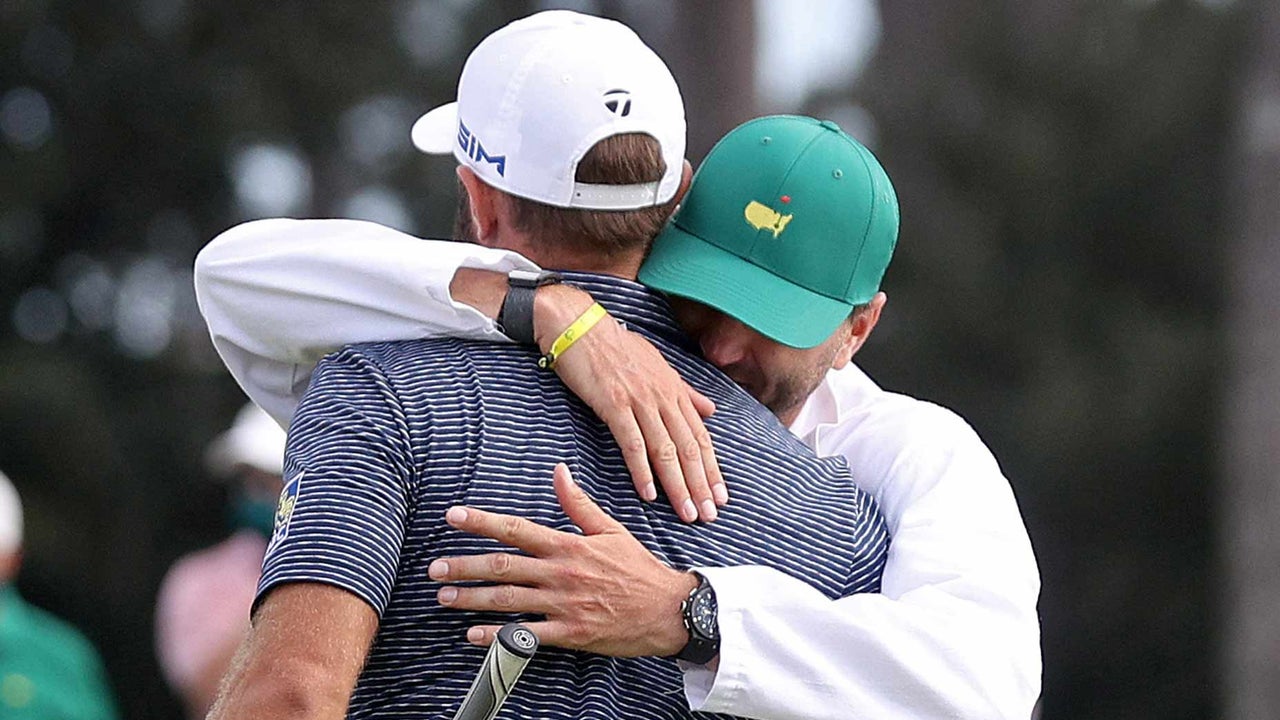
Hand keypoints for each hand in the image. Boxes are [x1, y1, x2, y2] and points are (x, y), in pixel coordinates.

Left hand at [429, 464, 698, 656]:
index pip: (517, 529)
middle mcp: (561, 573)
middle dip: (464, 565)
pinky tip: (473, 636)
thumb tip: (559, 471)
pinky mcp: (570, 634)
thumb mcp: (611, 530)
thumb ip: (578, 504)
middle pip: (503, 567)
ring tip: (444, 596)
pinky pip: (526, 636)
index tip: (453, 517)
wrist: (668, 610)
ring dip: (471, 599)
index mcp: (568, 545)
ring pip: (508, 600)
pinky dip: (497, 637)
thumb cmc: (639, 569)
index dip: (482, 523)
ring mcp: (564, 605)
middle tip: (434, 567)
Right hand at [534, 284, 726, 521]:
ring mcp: (639, 400)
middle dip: (701, 485)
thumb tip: (709, 410)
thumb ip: (684, 392)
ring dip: (678, 486)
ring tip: (687, 513)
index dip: (712, 469)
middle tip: (710, 515)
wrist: (579, 326)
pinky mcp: (613, 404)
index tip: (720, 496)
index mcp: (674, 390)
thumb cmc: (616, 346)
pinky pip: (632, 443)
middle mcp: (663, 397)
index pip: (700, 436)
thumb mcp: (657, 365)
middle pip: (688, 448)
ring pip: (665, 450)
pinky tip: (648, 494)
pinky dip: (642, 471)